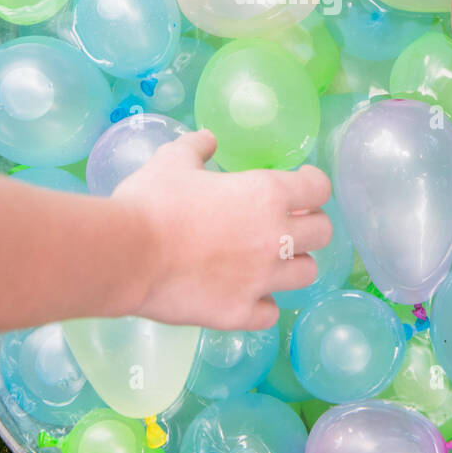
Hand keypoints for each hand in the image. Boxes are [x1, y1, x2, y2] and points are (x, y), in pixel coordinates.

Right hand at [113, 129, 332, 330]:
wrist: (127, 254)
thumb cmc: (153, 201)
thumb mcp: (172, 161)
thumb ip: (196, 147)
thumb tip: (207, 139)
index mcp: (267, 194)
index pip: (318, 188)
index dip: (311, 185)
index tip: (301, 185)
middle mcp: (276, 237)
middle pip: (323, 233)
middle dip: (309, 226)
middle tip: (288, 223)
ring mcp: (261, 279)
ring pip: (306, 274)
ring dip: (292, 265)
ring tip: (270, 260)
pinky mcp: (240, 313)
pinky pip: (271, 313)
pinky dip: (262, 304)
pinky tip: (246, 294)